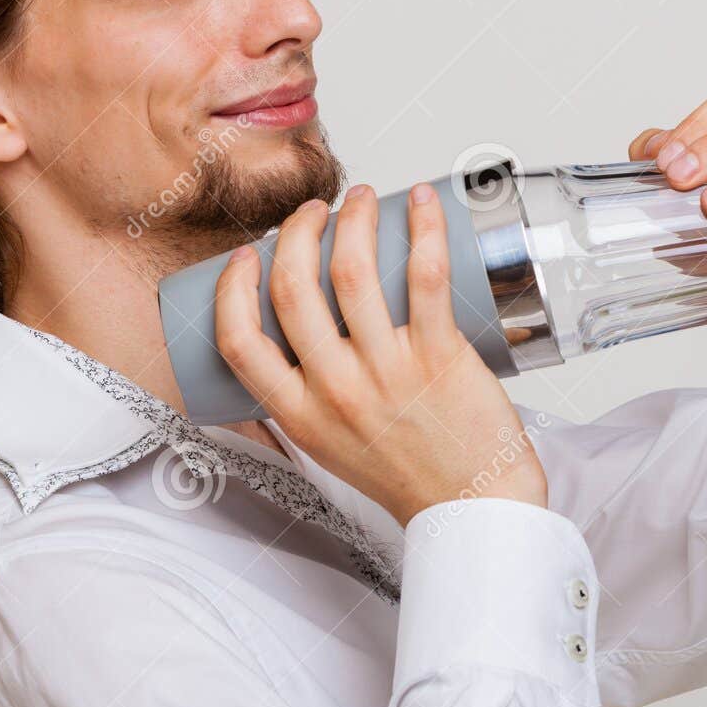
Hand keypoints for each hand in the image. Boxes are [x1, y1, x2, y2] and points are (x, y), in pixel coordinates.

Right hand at [214, 183, 548, 525]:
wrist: (472, 507)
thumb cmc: (407, 473)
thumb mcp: (330, 445)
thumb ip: (305, 399)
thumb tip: (289, 344)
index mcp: (300, 414)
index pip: (238, 340)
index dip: (234, 286)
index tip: (249, 254)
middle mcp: (336, 391)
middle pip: (292, 289)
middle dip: (298, 232)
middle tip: (316, 213)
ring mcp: (387, 372)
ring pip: (351, 271)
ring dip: (352, 219)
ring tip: (361, 200)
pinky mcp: (438, 356)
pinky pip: (425, 277)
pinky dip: (423, 229)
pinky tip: (423, 202)